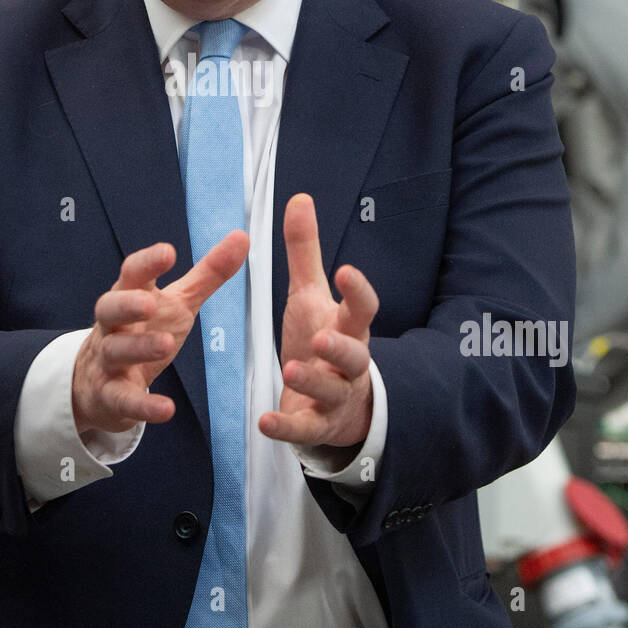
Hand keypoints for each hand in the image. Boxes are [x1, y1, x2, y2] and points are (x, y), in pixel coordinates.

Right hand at [72, 230, 250, 435]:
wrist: (98, 383)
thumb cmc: (144, 331)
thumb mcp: (178, 302)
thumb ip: (208, 272)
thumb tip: (241, 236)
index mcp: (130, 296)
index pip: (132, 274)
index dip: (147, 263)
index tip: (167, 252)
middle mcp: (114, 326)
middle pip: (110, 308)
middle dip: (127, 305)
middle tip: (149, 303)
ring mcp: (108, 361)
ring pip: (115, 351)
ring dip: (139, 349)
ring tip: (166, 346)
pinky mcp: (111, 396)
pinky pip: (123, 400)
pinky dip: (143, 406)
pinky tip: (166, 409)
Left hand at [259, 193, 378, 448]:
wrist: (338, 405)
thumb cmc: (322, 339)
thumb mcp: (312, 296)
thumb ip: (305, 252)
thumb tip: (300, 198)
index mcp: (347, 328)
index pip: (362, 309)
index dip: (358, 292)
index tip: (347, 272)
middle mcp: (347, 363)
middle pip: (353, 355)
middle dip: (339, 347)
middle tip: (320, 337)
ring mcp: (334, 397)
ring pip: (329, 391)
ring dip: (312, 380)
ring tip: (291, 369)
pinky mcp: (314, 426)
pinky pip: (302, 429)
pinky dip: (285, 426)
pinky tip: (265, 421)